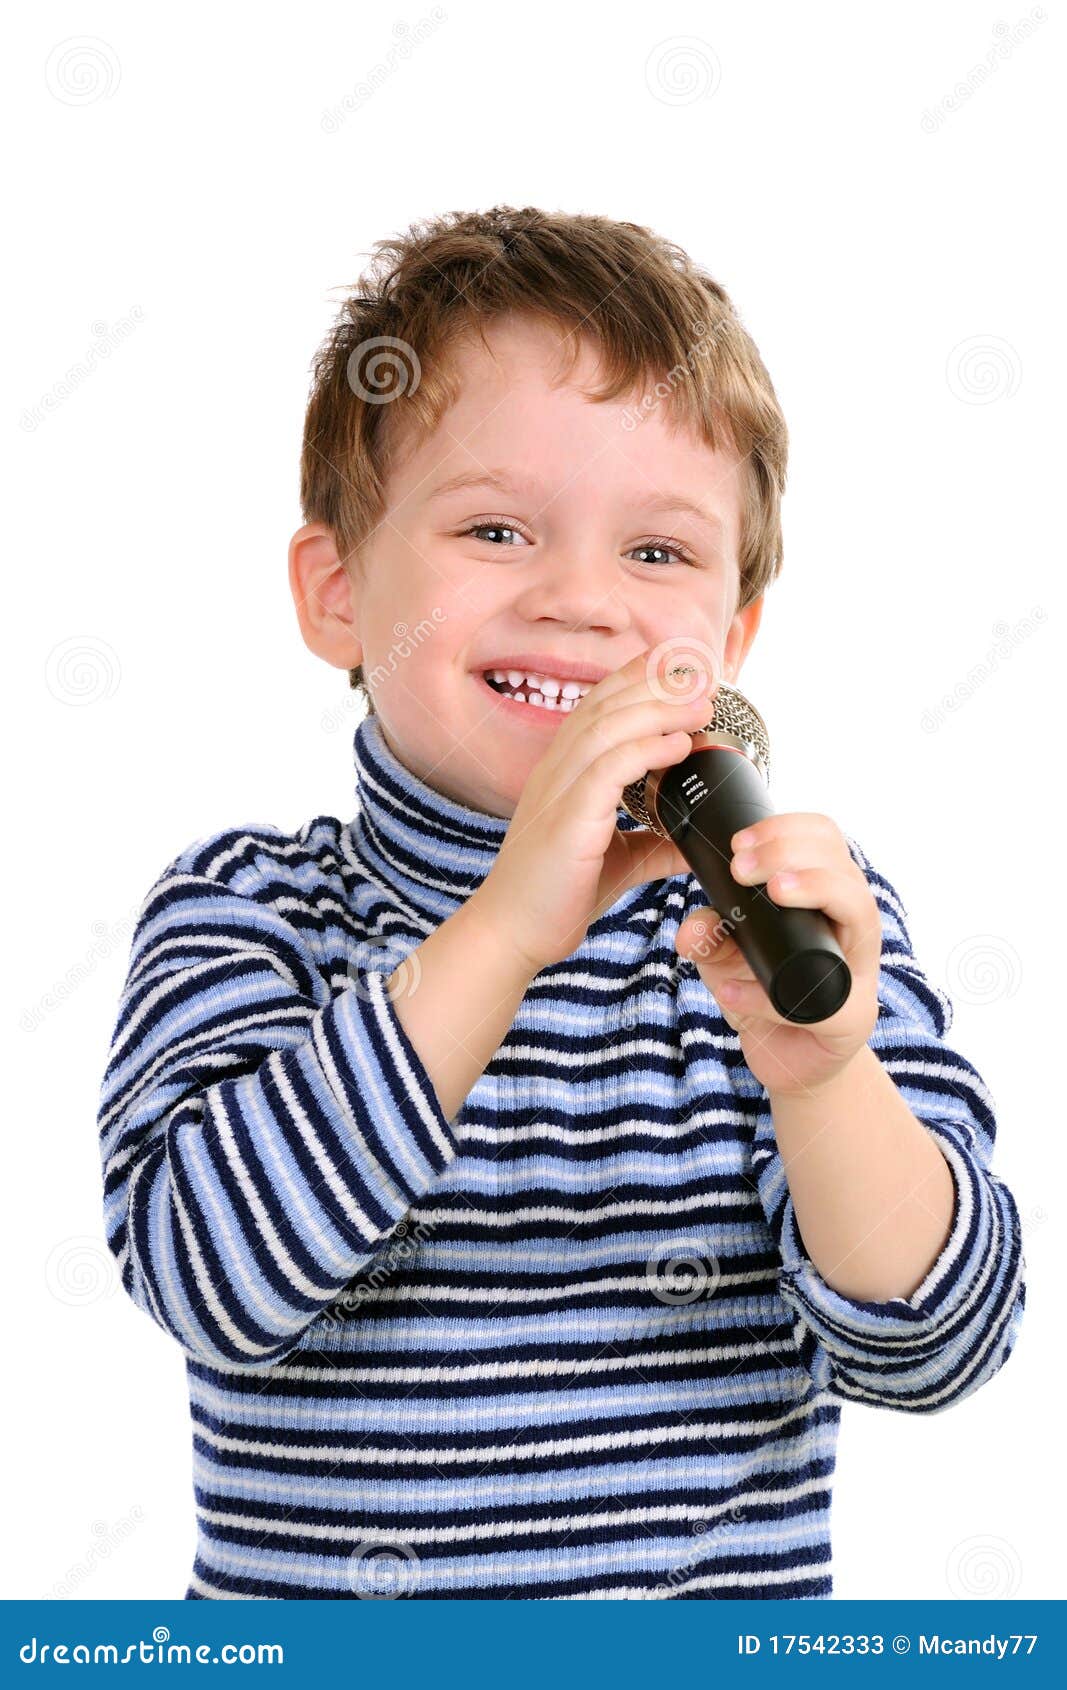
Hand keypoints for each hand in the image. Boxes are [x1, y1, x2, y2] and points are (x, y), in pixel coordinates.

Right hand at [473, 648, 716, 972]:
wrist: (514, 934)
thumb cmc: (558, 896)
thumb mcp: (621, 861)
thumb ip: (657, 844)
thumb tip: (698, 841)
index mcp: (561, 771)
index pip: (597, 706)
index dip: (635, 677)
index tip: (676, 664)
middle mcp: (554, 770)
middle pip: (605, 705)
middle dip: (655, 683)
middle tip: (703, 677)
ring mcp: (556, 791)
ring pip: (607, 728)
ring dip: (658, 710)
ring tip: (701, 706)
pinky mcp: (565, 819)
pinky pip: (606, 769)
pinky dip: (646, 750)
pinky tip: (678, 745)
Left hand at [674, 813, 882, 1097]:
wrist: (787, 1059)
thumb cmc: (763, 992)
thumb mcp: (724, 956)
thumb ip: (708, 935)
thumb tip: (691, 927)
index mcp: (825, 899)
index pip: (826, 841)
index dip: (787, 831)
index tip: (740, 843)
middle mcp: (852, 927)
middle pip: (845, 865)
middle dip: (793, 853)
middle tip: (744, 867)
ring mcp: (859, 972)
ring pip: (860, 912)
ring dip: (815, 891)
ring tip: (774, 893)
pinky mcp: (850, 1020)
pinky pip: (821, 1000)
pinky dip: (769, 997)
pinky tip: (732, 992)